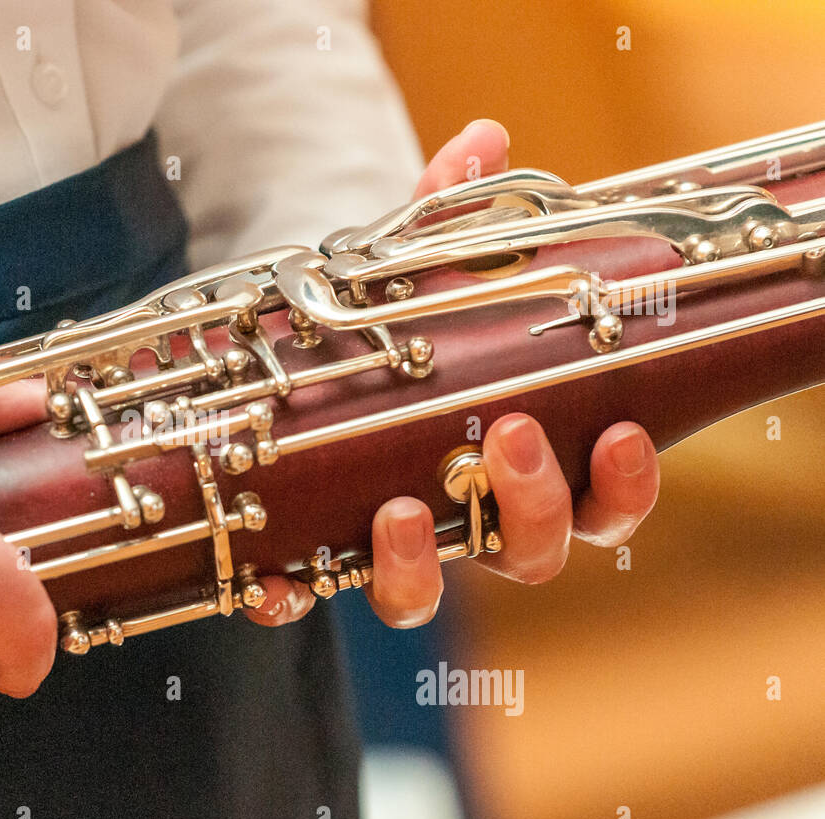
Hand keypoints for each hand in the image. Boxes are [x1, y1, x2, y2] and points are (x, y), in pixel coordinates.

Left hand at [245, 119, 660, 628]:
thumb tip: (481, 139)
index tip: (621, 432)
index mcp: (518, 462)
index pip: (600, 502)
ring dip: (424, 566)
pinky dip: (291, 598)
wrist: (301, 370)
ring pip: (430, 598)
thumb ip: (450, 222)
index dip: (623, 485)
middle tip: (508, 433)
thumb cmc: (391, 337)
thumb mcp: (417, 276)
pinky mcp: (318, 560)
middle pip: (533, 554)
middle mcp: (466, 519)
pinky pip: (312, 599)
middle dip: (533, 505)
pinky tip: (274, 581)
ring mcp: (394, 547)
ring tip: (400, 507)